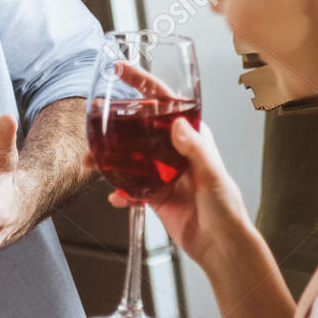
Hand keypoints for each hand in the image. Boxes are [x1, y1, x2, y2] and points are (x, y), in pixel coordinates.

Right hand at [97, 80, 251, 266]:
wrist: (221, 247)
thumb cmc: (226, 210)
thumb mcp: (212, 175)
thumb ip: (196, 150)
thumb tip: (177, 125)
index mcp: (192, 137)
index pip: (165, 101)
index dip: (143, 83)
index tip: (122, 70)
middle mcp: (175, 151)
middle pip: (139, 127)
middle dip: (115, 125)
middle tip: (93, 122)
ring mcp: (163, 173)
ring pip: (129, 157)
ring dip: (108, 159)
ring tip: (91, 163)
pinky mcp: (154, 195)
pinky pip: (130, 188)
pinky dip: (120, 192)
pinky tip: (115, 197)